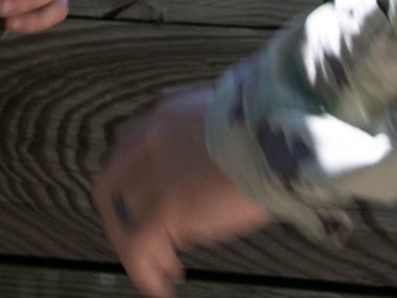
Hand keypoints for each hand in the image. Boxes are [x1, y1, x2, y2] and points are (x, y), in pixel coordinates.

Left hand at [93, 85, 273, 297]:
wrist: (282, 135)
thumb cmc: (277, 127)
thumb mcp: (233, 117)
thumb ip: (213, 135)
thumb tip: (222, 162)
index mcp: (169, 116)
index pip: (130, 151)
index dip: (136, 183)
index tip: (148, 204)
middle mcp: (153, 140)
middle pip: (114, 186)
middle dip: (123, 219)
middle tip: (145, 242)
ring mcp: (156, 173)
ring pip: (124, 220)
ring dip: (140, 249)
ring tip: (163, 271)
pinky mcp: (166, 206)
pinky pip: (139, 248)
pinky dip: (145, 273)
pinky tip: (162, 287)